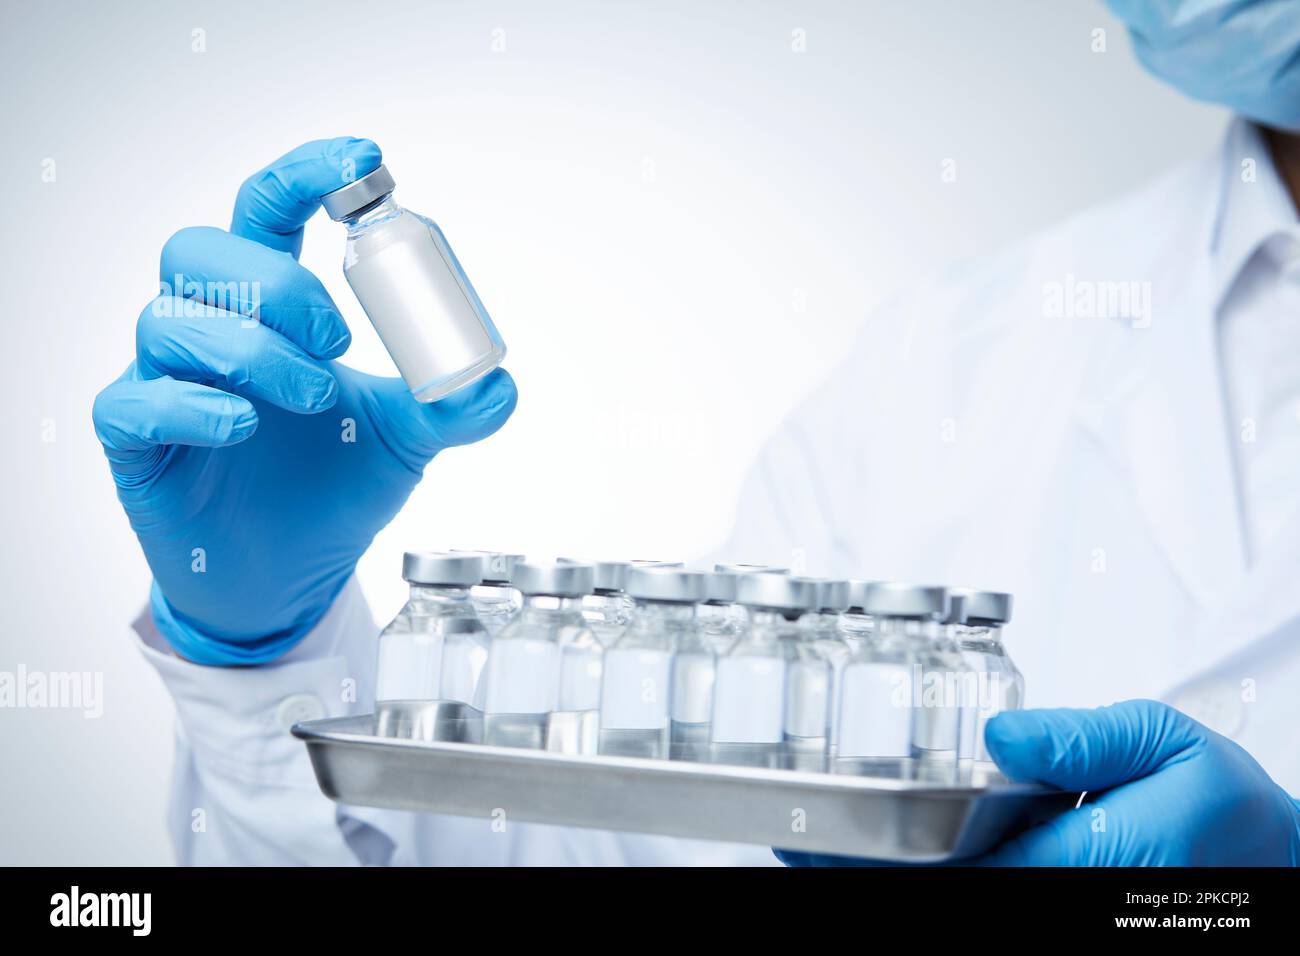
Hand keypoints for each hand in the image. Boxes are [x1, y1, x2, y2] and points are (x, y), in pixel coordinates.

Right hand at [92, 138, 516, 664]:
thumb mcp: (402, 439)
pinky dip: (192, 405)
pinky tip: (245, 428)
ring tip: (316, 395)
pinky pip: (133, 401)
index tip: (366, 165)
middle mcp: (210, 329)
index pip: (266, 210)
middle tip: (340, 338)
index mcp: (270, 309)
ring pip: (168, 318)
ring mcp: (165, 380)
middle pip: (202, 250)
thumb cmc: (333, 488)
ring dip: (252, 348)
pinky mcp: (135, 442)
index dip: (305, 174)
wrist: (288, 577)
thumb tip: (499, 383)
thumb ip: (449, 407)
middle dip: (277, 283)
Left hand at [777, 699, 1299, 865]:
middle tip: (793, 837)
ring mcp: (1056, 902)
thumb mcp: (1166, 744)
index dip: (878, 856)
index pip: (957, 867)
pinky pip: (981, 888)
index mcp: (1081, 860)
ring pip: (954, 897)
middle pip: (943, 890)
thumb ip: (1087, 739)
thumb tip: (1002, 734)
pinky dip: (924, 871)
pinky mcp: (1056, 894)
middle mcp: (1060, 893)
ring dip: (885, 872)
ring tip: (815, 844)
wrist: (1262, 855)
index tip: (815, 836)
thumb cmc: (1219, 804)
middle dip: (863, 868)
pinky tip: (882, 853)